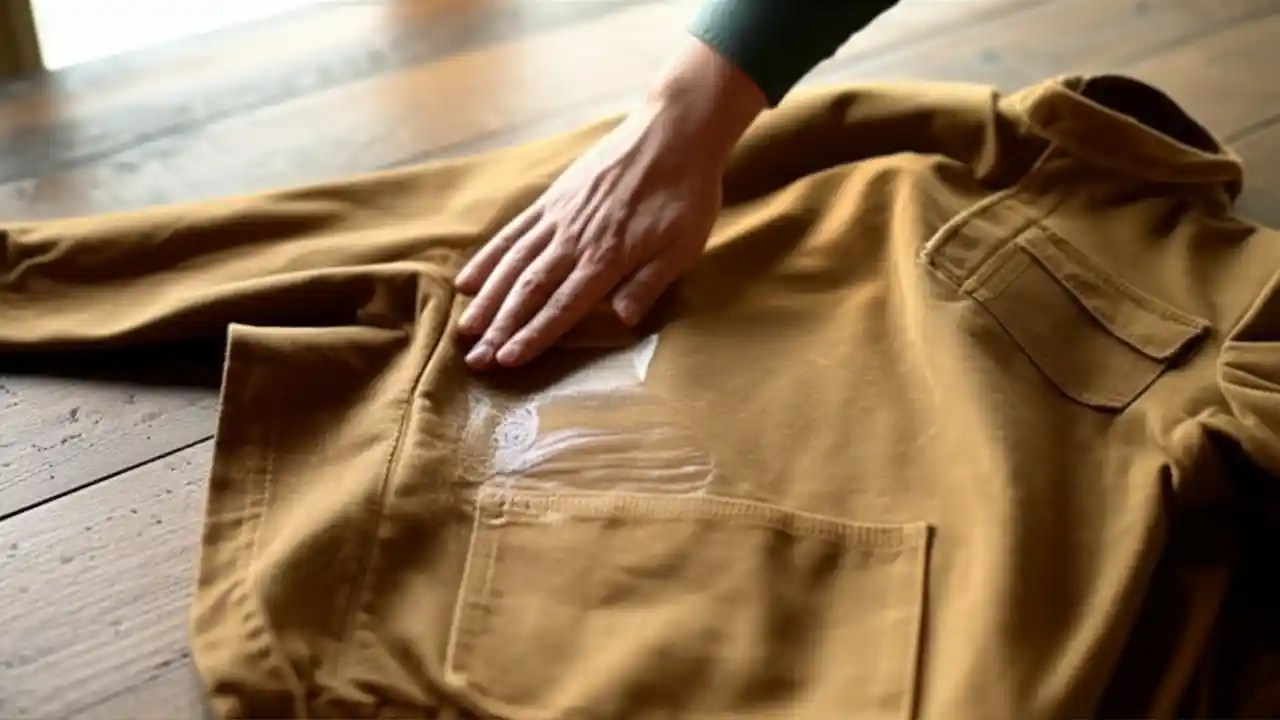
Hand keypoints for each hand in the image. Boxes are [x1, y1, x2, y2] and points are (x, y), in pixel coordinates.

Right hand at [454, 38, 765, 370]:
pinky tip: (469, 279)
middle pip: (529, 289)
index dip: (534, 334)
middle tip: (475, 359)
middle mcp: (575, 238)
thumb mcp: (684, 245)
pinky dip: (488, 257)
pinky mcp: (552, 198)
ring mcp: (558, 216)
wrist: (673, 129)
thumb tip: (623, 320)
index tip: (506, 360)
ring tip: (465, 329)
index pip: (563, 305)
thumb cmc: (686, 192)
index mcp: (609, 255)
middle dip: (500, 328)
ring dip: (488, 299)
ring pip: (513, 263)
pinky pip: (513, 232)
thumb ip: (649, 283)